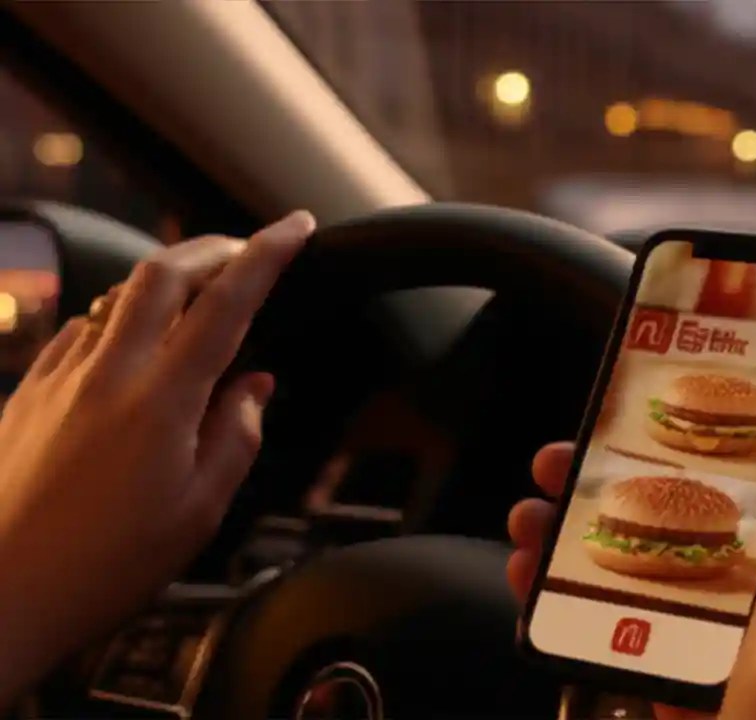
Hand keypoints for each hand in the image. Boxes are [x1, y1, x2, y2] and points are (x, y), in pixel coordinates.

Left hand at [0, 211, 313, 703]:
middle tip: (249, 249)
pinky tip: (132, 350)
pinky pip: (81, 332)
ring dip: (165, 282)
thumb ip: (236, 435)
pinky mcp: (27, 394)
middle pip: (163, 271)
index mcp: (161, 399)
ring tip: (197, 302)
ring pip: (117, 296)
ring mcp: (59, 378)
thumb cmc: (101, 566)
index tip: (296, 227)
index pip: (227, 302)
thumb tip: (254, 386)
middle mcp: (106, 372)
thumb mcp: (199, 511)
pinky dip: (119, 321)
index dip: (268, 255)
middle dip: (214, 246)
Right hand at [507, 351, 755, 718]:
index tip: (658, 383)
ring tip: (531, 512)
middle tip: (566, 452)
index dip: (716, 418)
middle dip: (620, 471)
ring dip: (575, 529)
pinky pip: (609, 626)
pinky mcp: (673, 679)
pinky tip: (527, 576)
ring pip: (638, 562)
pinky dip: (561, 596)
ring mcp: (722, 637)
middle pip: (688, 504)